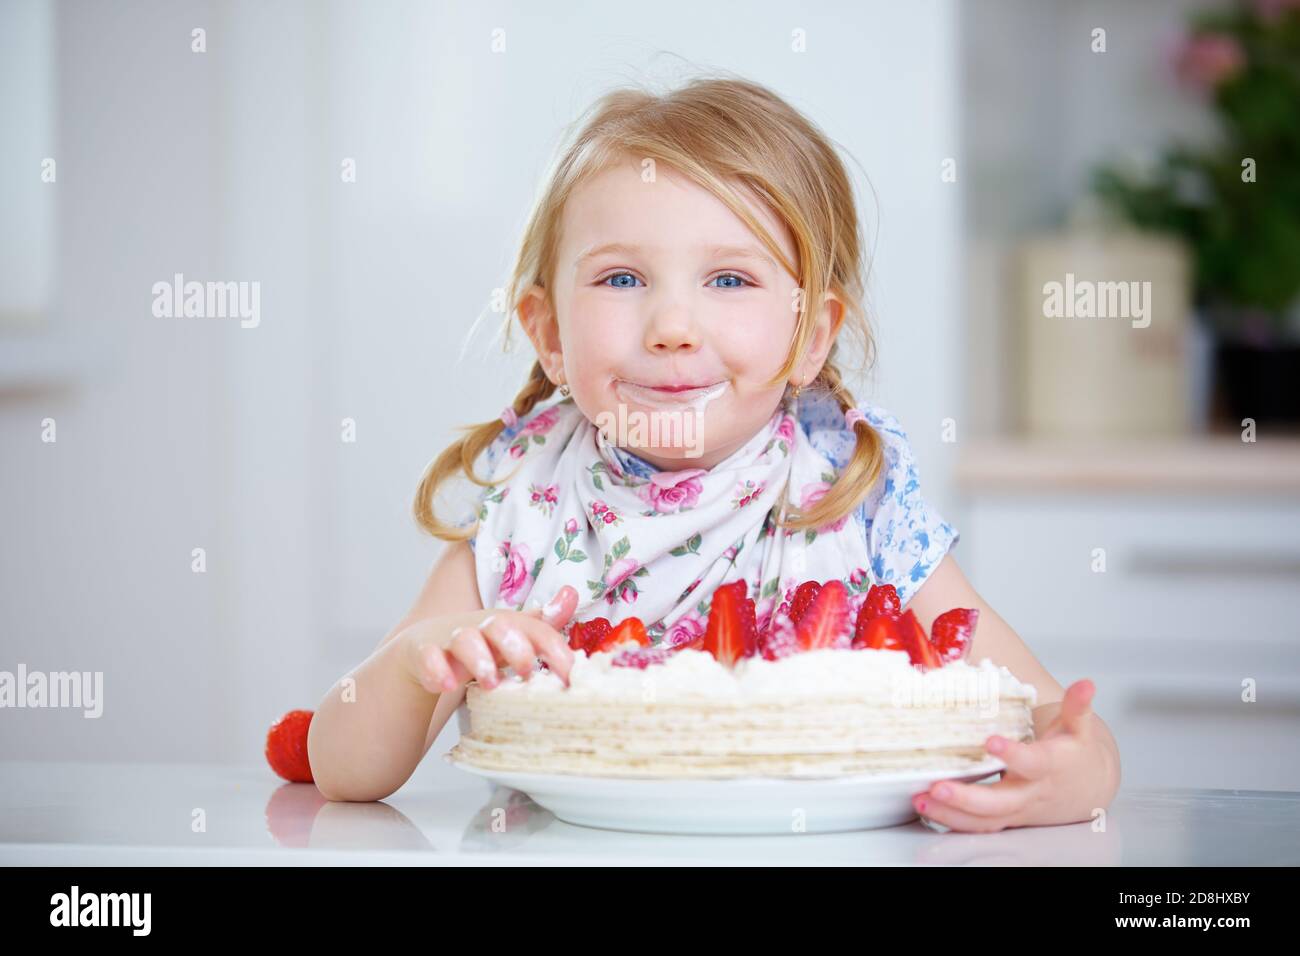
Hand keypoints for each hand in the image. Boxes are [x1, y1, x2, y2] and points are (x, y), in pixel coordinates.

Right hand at [400, 586, 578, 694]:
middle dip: (515, 646)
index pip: (535, 630)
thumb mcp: (512, 636)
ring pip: (464, 641)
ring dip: (479, 660)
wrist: (425, 647)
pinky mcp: (425, 653)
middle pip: (499, 626)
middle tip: (526, 670)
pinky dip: (436, 669)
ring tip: (491, 683)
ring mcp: (452, 639)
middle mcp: (482, 627)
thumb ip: (541, 626)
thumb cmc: (480, 643)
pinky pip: (428, 657)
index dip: (554, 648)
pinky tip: (445, 685)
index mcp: (508, 625)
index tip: (569, 673)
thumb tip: (571, 594)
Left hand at [912, 679, 1114, 832]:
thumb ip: (1078, 707)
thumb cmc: (1075, 754)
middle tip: (937, 786)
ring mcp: (1018, 809)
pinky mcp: (1007, 818)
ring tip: (920, 800)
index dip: (1013, 754)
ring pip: (986, 819)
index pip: (1032, 763)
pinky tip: (926, 809)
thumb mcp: (1079, 728)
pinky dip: (953, 821)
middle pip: (1001, 802)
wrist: (1087, 790)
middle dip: (968, 798)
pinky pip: (979, 825)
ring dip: (952, 813)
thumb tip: (1086, 684)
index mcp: (1050, 767)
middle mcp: (1032, 792)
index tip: (989, 741)